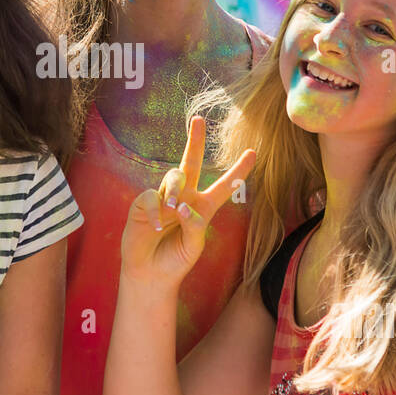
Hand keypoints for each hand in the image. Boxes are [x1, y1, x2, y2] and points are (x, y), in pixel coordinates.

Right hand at [120, 117, 254, 287]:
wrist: (151, 274)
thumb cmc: (176, 260)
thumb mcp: (194, 247)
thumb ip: (194, 226)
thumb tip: (181, 205)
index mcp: (202, 207)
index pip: (223, 186)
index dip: (238, 171)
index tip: (253, 152)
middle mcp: (183, 198)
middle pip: (190, 162)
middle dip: (195, 140)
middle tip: (198, 120)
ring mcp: (162, 199)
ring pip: (173, 177)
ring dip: (175, 189)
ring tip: (173, 209)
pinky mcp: (142, 204)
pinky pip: (150, 196)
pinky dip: (155, 211)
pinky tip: (156, 226)